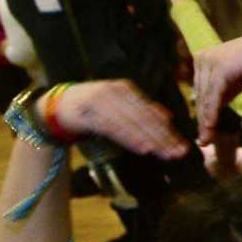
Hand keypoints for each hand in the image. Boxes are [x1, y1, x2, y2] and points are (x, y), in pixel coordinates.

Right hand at [47, 81, 189, 156]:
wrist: (58, 105)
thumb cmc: (94, 107)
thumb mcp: (119, 103)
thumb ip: (142, 108)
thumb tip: (168, 116)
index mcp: (125, 88)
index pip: (151, 112)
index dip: (168, 130)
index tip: (183, 145)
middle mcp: (114, 92)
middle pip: (144, 118)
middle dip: (163, 137)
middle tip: (179, 153)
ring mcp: (101, 101)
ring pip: (131, 124)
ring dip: (150, 140)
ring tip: (165, 153)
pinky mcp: (88, 114)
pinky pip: (114, 129)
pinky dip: (129, 138)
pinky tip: (143, 148)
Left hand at [190, 31, 241, 141]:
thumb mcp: (237, 80)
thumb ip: (222, 92)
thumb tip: (210, 112)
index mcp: (203, 58)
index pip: (201, 91)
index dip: (202, 114)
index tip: (205, 133)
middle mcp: (202, 57)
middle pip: (200, 96)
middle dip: (202, 121)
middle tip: (204, 142)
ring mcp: (210, 61)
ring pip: (205, 98)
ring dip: (206, 121)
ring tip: (207, 141)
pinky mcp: (221, 68)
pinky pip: (214, 96)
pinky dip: (212, 112)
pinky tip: (211, 127)